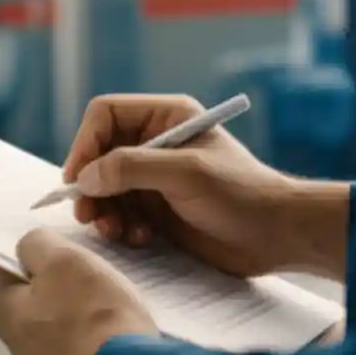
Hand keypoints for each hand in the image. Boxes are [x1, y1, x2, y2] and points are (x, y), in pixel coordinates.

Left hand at [0, 228, 156, 354]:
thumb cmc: (92, 314)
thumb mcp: (62, 259)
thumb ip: (37, 244)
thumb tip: (29, 250)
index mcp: (4, 316)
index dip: (23, 249)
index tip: (52, 240)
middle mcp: (18, 348)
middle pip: (30, 299)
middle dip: (53, 278)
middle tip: (82, 263)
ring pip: (56, 323)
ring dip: (76, 305)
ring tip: (105, 291)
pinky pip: (80, 346)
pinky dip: (93, 330)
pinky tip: (116, 323)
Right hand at [64, 94, 348, 279]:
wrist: (277, 236)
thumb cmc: (241, 194)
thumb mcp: (185, 174)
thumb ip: (132, 168)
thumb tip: (85, 177)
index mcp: (165, 117)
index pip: (105, 116)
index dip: (85, 144)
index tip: (78, 179)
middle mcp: (155, 143)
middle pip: (98, 154)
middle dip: (91, 186)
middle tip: (87, 215)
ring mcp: (154, 177)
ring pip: (104, 187)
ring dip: (104, 211)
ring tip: (116, 232)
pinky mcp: (156, 209)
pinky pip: (119, 212)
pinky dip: (120, 227)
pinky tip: (139, 238)